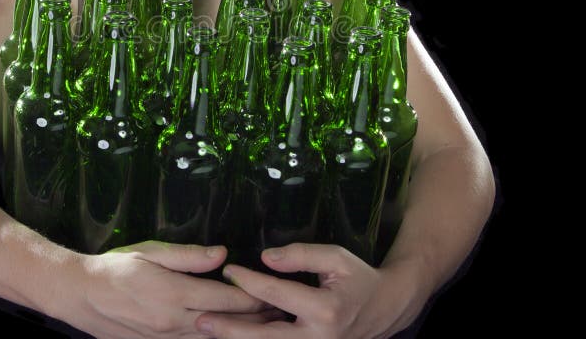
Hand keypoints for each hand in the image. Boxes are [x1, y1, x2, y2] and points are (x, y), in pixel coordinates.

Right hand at [45, 241, 277, 337]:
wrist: (82, 296)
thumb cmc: (117, 267)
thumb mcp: (151, 252)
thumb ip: (189, 256)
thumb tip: (222, 254)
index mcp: (174, 295)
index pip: (225, 298)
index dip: (252, 295)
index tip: (273, 290)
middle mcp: (174, 322)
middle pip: (225, 323)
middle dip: (255, 318)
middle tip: (281, 312)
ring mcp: (167, 338)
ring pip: (213, 338)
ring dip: (240, 332)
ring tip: (266, 326)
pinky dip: (216, 338)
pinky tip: (229, 334)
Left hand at [194, 243, 427, 337]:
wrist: (384, 309)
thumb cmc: (358, 278)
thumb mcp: (336, 257)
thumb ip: (302, 255)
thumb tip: (267, 257)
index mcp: (326, 310)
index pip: (277, 294)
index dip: (250, 282)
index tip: (228, 271)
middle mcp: (317, 338)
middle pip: (266, 336)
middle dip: (231, 329)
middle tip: (201, 319)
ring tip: (206, 332)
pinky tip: (231, 335)